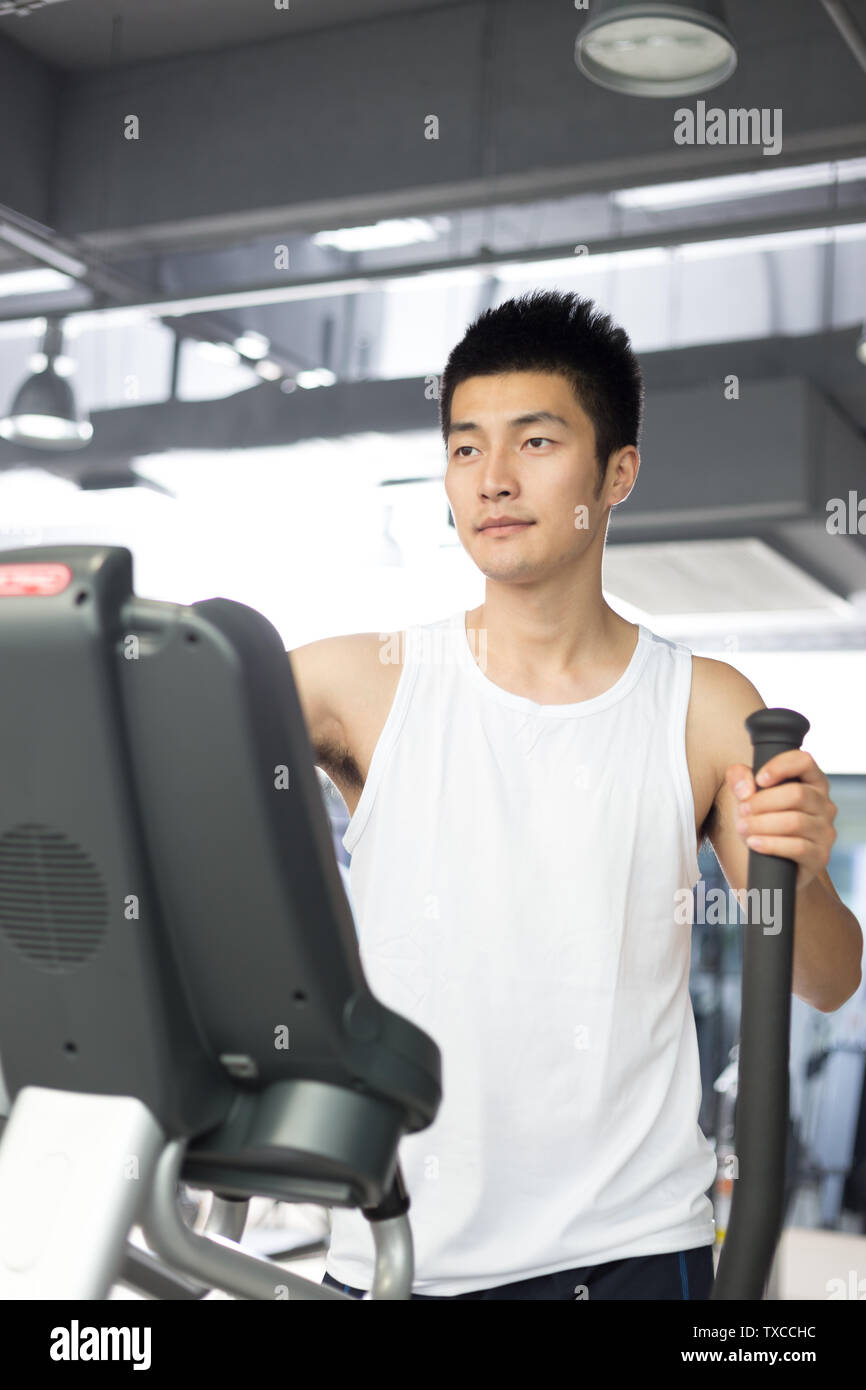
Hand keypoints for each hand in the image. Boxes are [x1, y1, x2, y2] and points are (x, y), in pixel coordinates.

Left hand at [725, 750, 837, 892]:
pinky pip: (797, 848)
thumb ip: (739, 778)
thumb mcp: (747, 797)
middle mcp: (825, 805)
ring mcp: (825, 831)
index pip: (804, 761)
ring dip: (762, 824)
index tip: (758, 779)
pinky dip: (771, 844)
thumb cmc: (763, 821)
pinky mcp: (820, 856)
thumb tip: (745, 788)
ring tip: (742, 827)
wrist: (773, 864)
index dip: (780, 766)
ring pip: (795, 822)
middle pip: (797, 794)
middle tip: (742, 810)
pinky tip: (754, 843)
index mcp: (812, 783)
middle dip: (763, 802)